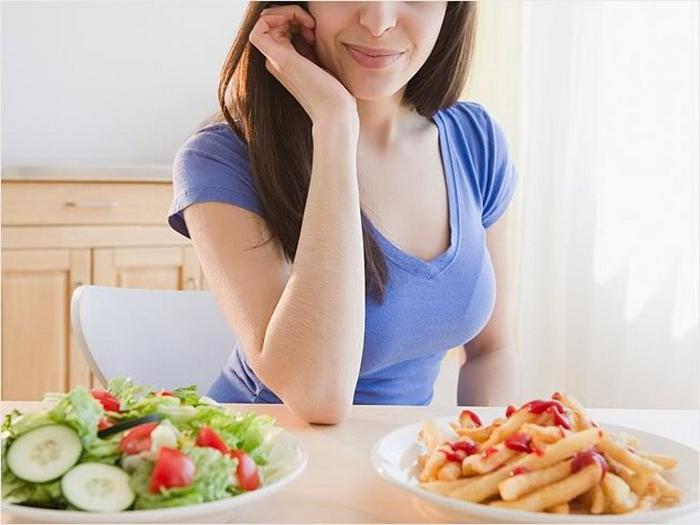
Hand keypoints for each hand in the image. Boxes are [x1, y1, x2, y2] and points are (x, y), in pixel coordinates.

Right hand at [248, 4, 356, 122]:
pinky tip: (305, 27)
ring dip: (289, 13)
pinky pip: (262, 23)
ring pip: (265, 18)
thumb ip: (309, 45)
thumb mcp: (319, 60)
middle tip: (312, 28)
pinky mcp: (279, 58)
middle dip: (291, 14)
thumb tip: (309, 27)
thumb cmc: (334, 91)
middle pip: (269, 20)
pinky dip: (284, 14)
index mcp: (282, 61)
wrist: (335, 112)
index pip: (275, 26)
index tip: (313, 29)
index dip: (292, 18)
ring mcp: (274, 59)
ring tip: (310, 28)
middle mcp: (274, 60)